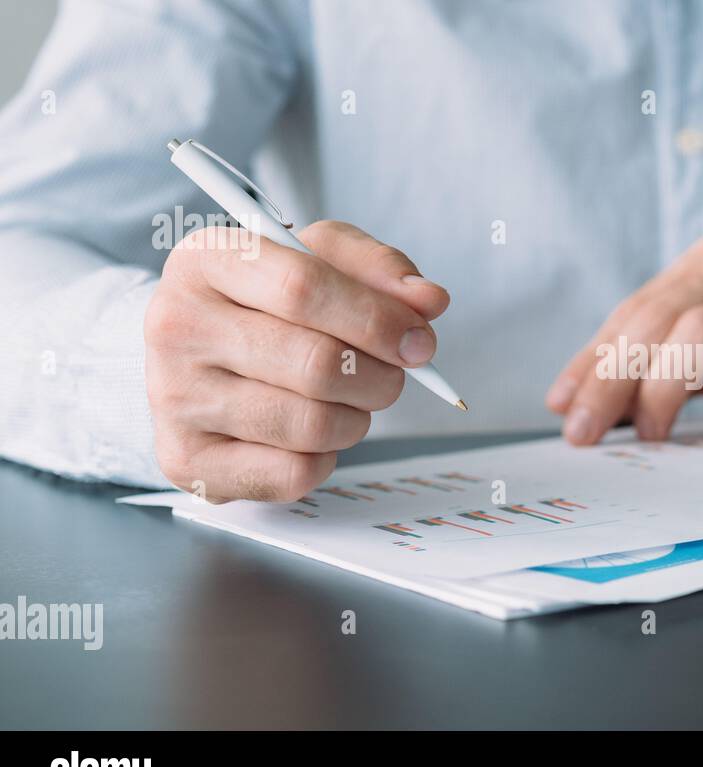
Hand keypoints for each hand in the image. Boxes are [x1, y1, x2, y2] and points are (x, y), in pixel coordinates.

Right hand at [145, 220, 449, 501]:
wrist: (200, 356)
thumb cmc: (269, 302)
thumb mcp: (321, 259)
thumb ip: (377, 269)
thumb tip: (428, 302)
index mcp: (207, 259)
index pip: (303, 288)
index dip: (376, 319)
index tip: (420, 340)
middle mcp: (177, 326)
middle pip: (314, 364)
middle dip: (379, 376)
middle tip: (392, 375)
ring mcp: (174, 397)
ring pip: (310, 424)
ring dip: (356, 418)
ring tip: (349, 401)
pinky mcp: (187, 460)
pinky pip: (292, 472)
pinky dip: (324, 458)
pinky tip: (310, 435)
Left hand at [546, 233, 702, 443]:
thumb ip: (666, 359)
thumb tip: (587, 401)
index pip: (635, 310)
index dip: (592, 359)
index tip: (561, 403)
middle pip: (656, 320)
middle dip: (610, 380)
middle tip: (584, 431)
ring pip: (699, 334)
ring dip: (662, 390)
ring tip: (651, 435)